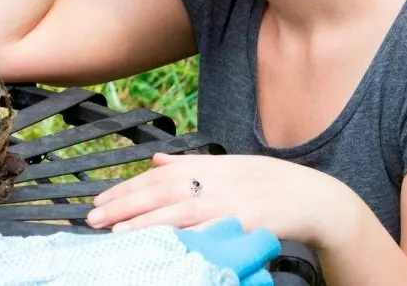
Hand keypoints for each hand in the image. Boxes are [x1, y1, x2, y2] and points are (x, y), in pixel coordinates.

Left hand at [86, 153, 351, 247]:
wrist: (312, 197)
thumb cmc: (269, 182)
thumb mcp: (227, 164)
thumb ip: (188, 163)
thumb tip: (155, 160)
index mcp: (206, 167)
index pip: (155, 178)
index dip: (125, 189)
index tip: (99, 201)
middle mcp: (213, 182)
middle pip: (159, 194)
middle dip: (124, 207)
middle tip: (94, 219)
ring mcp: (227, 204)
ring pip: (177, 214)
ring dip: (144, 223)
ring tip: (116, 233)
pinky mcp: (242, 224)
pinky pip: (206, 235)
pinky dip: (182, 240)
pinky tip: (162, 246)